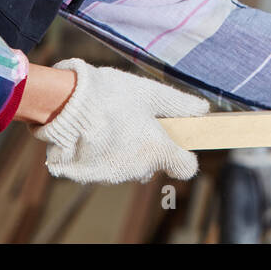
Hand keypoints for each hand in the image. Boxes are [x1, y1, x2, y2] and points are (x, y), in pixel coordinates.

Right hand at [30, 58, 209, 183]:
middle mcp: (138, 170)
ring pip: (128, 166)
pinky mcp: (88, 176)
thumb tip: (204, 110)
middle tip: (135, 120)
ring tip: (110, 122)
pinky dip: (102, 154)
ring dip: (125, 150)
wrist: (66, 106)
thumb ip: (180, 104)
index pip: (186, 168)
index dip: (183, 153)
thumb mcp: (151, 93)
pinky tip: (93, 132)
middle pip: (153, 164)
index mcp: (157, 152)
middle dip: (148, 147)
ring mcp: (113, 176)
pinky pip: (104, 167)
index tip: (175, 139)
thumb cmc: (112, 96)